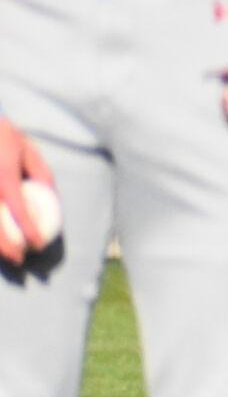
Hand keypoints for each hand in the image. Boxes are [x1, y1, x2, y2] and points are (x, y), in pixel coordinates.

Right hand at [0, 119, 56, 265]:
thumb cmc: (4, 138)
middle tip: (20, 258)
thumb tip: (54, 200)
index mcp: (3, 173)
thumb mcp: (28, 151)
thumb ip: (42, 175)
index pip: (16, 207)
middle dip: (5, 246)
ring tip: (8, 255)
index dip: (28, 228)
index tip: (37, 245)